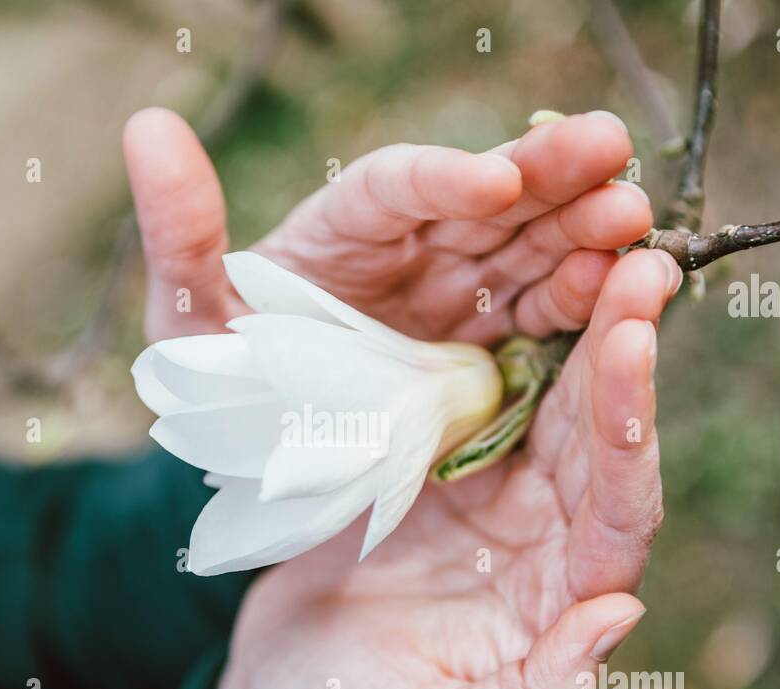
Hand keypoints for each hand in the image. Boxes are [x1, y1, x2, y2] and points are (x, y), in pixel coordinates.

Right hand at [122, 105, 676, 688]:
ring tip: (588, 234)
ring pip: (550, 392)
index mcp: (562, 599)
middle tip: (634, 255)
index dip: (628, 431)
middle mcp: (549, 533)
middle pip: (598, 432)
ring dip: (570, 317)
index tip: (630, 343)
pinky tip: (504, 265)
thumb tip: (616, 620)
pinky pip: (484, 379)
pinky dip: (499, 325)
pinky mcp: (445, 455)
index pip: (618, 511)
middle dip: (618, 343)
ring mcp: (499, 488)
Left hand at [123, 107, 652, 346]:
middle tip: (610, 152)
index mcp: (339, 233)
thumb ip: (180, 237)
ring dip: (580, 231)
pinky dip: (584, 303)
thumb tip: (147, 127)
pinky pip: (543, 319)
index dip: (438, 177)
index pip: (390, 190)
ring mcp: (455, 298)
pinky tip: (629, 289)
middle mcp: (407, 252)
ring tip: (632, 219)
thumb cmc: (223, 391)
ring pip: (524, 252)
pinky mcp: (492, 351)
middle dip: (544, 178)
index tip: (489, 179)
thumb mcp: (190, 326)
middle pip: (480, 203)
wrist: (263, 470)